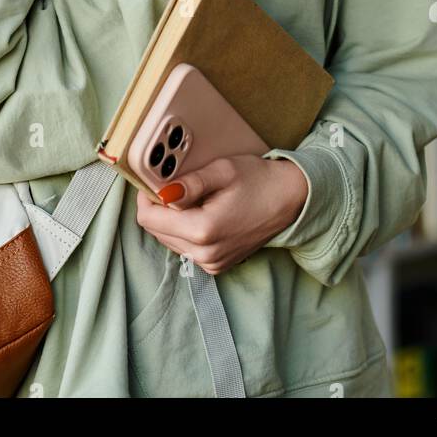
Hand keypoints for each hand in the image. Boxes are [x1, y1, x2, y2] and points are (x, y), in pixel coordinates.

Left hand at [135, 154, 307, 274]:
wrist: (291, 200)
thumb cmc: (259, 180)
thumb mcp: (222, 171)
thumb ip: (189, 183)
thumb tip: (161, 191)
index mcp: (203, 231)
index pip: (149, 220)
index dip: (146, 197)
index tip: (152, 180)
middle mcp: (204, 254)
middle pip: (156, 231)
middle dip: (158, 208)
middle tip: (173, 185)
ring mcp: (211, 263)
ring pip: (169, 240)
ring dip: (170, 219)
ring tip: (190, 197)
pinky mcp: (217, 265)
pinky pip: (185, 247)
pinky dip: (184, 230)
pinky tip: (200, 212)